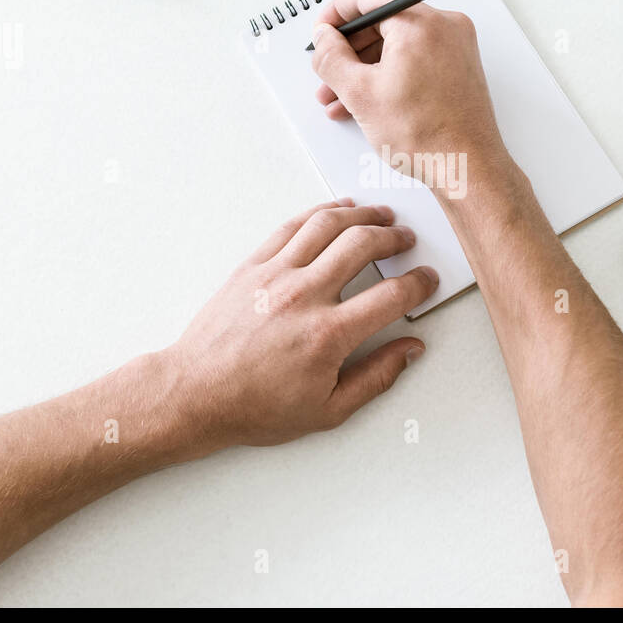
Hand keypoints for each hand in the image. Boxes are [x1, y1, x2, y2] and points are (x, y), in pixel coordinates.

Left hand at [153, 199, 437, 451]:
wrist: (196, 393)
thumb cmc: (255, 406)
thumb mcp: (328, 410)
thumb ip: (377, 377)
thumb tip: (410, 351)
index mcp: (328, 336)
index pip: (392, 296)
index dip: (419, 284)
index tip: (426, 280)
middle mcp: (303, 297)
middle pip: (363, 244)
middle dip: (394, 238)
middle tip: (406, 241)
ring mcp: (275, 276)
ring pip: (328, 225)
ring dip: (361, 215)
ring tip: (380, 216)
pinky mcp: (252, 266)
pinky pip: (292, 226)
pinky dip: (320, 213)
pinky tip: (336, 211)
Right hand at [309, 0, 508, 173]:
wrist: (466, 167)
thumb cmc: (426, 136)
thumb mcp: (360, 93)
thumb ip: (332, 58)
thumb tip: (323, 38)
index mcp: (421, 24)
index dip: (337, 13)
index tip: (323, 30)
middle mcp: (444, 28)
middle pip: (383, 21)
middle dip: (349, 49)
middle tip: (328, 69)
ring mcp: (455, 47)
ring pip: (397, 45)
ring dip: (365, 67)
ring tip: (340, 96)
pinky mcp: (458, 68)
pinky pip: (415, 60)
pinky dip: (389, 74)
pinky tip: (366, 101)